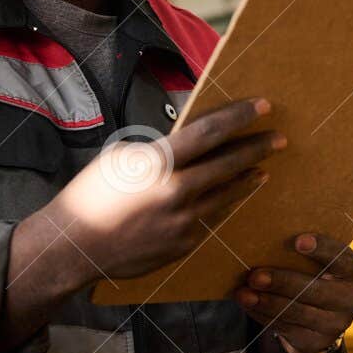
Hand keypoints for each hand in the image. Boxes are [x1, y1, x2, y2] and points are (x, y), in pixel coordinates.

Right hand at [41, 97, 282, 281]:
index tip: (262, 106)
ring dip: (247, 179)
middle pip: (228, 164)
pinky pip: (211, 218)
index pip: (209, 132)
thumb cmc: (92, 195)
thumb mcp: (123, 158)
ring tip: (262, 168)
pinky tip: (233, 195)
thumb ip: (160, 151)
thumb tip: (191, 143)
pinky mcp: (183, 244)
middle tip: (278, 138)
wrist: (74, 247)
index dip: (239, 117)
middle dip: (257, 148)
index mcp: (158, 163)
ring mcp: (182, 222)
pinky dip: (224, 204)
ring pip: (226, 194)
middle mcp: (175, 192)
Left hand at [235, 233, 352, 352]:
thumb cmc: (316, 275)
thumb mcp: (321, 263)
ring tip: (243, 293)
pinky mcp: (315, 341)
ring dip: (266, 302)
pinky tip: (248, 304)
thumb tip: (266, 241)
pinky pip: (285, 328)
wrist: (324, 316)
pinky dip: (262, 315)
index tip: (298, 241)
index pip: (341, 258)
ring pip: (296, 312)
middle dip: (282, 282)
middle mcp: (350, 300)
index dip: (321, 249)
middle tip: (255, 275)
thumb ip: (304, 253)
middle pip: (314, 290)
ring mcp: (335, 325)